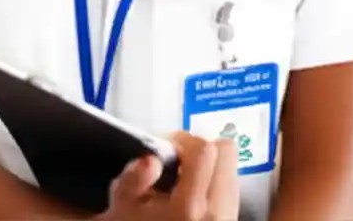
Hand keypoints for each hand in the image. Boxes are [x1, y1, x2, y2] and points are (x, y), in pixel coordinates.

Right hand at [97, 132, 238, 220]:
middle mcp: (218, 211)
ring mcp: (230, 218)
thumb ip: (133, 179)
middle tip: (176, 159)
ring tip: (181, 181)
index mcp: (189, 206)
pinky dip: (213, 184)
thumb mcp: (122, 209)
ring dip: (208, 165)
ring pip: (231, 169)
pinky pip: (230, 190)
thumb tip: (150, 159)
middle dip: (200, 148)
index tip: (165, 148)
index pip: (204, 150)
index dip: (183, 140)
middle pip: (227, 152)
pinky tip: (190, 198)